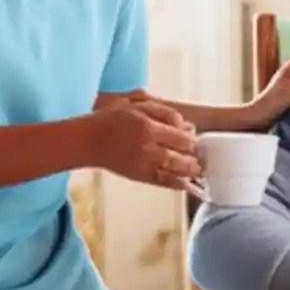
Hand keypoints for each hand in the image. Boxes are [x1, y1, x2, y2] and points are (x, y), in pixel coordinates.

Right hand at [88, 101, 202, 190]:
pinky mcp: (137, 175)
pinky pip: (161, 182)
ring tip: (199, 170)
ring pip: (173, 171)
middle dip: (194, 157)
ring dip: (189, 172)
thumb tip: (185, 124)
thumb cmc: (111, 119)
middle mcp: (147, 147)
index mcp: (148, 127)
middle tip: (202, 158)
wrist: (87, 141)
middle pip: (180, 155)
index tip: (195, 139)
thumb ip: (163, 111)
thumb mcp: (137, 104)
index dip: (192, 139)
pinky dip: (176, 184)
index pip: (180, 136)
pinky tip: (187, 184)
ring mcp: (142, 164)